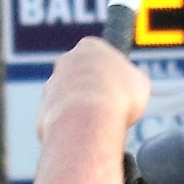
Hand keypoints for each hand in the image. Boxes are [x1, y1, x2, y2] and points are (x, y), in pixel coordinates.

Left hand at [34, 37, 150, 159]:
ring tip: (98, 127)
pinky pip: (59, 122)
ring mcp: (51, 86)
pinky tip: (84, 137)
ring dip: (80, 112)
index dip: (113, 75)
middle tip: (110, 109)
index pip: (101, 57)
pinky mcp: (43, 111)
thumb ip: (132, 79)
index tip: (122, 90)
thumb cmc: (118, 96)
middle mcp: (65, 62)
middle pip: (81, 77)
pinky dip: (70, 130)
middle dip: (94, 92)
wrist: (89, 120)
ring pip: (68, 100)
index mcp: (90, 47)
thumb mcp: (140, 82)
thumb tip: (131, 86)